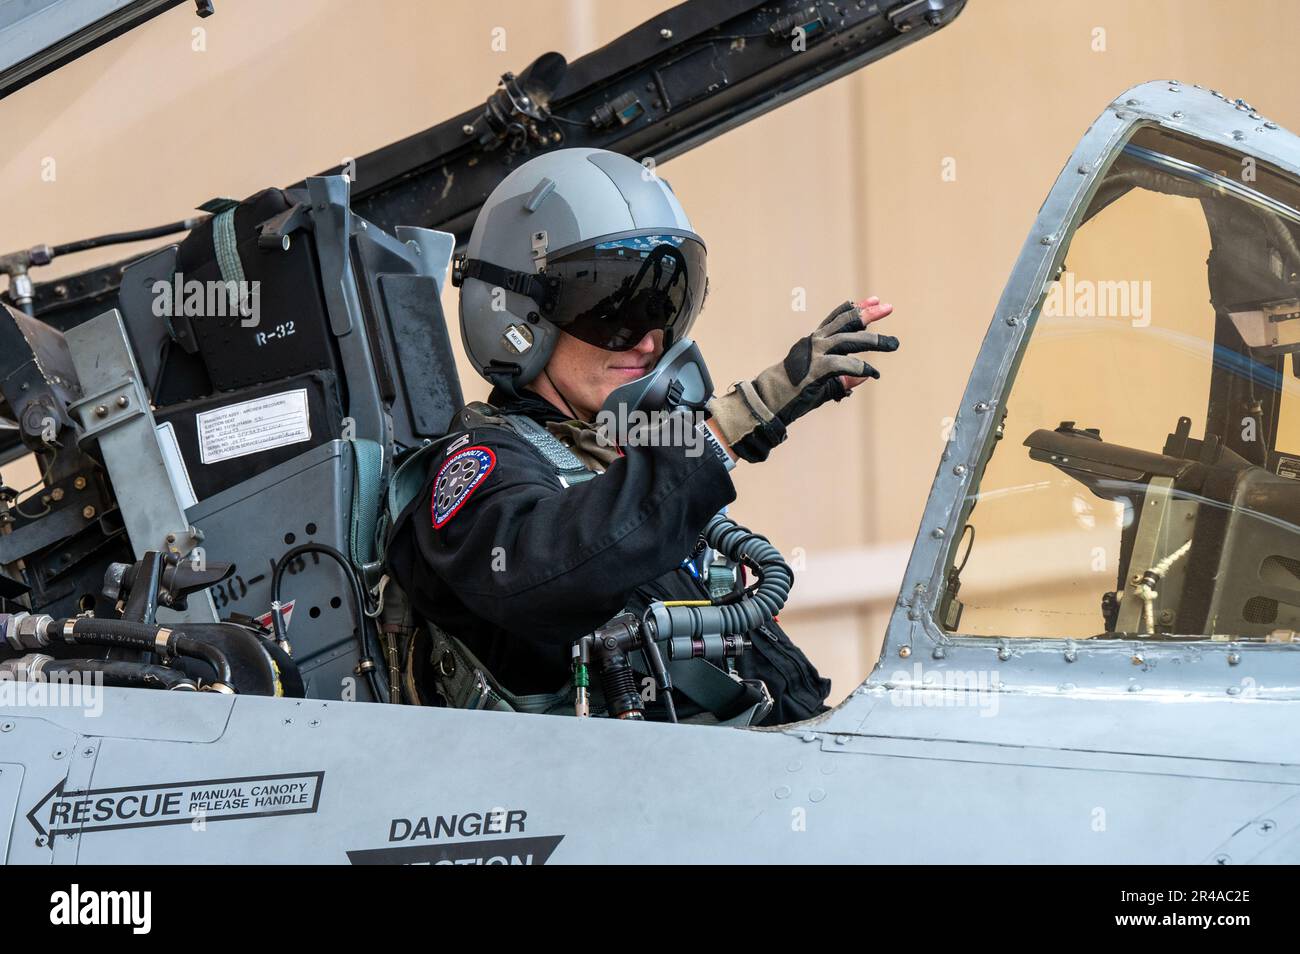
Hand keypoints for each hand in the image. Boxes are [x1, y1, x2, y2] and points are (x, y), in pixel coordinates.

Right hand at [706, 296, 898, 462]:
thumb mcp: (821, 383)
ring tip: (893, 343)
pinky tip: (874, 372)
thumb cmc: (790, 394)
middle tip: (889, 307)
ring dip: (873, 339)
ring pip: (849, 339)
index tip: (875, 299)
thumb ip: (842, 377)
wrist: (765, 402)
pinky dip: (861, 367)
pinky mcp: (815, 370)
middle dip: (868, 313)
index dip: (857, 307)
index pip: (838, 318)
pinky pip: (843, 364)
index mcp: (813, 342)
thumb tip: (865, 376)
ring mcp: (814, 354)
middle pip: (846, 321)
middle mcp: (814, 343)